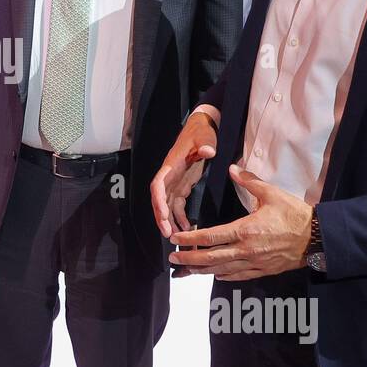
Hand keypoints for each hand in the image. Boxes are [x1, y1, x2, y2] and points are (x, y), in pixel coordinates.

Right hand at [150, 111, 217, 238]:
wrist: (202, 128)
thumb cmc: (201, 132)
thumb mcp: (204, 136)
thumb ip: (205, 144)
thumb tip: (208, 151)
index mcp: (171, 165)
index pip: (158, 184)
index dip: (158, 200)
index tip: (162, 214)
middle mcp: (169, 175)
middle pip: (159, 199)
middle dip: (161, 217)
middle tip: (167, 233)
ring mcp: (175, 181)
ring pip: (167, 205)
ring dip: (170, 221)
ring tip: (176, 237)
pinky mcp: (182, 185)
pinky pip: (177, 205)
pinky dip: (180, 217)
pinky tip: (187, 228)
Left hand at [168, 164, 312, 280]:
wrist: (318, 237)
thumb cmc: (295, 214)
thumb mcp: (272, 194)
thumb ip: (249, 182)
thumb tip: (232, 168)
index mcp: (245, 230)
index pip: (210, 237)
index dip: (190, 239)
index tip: (175, 240)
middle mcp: (246, 250)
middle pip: (211, 258)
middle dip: (189, 259)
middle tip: (173, 259)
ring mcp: (254, 263)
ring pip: (222, 270)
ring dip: (202, 270)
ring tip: (186, 270)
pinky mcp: (263, 270)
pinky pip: (239, 276)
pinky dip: (224, 276)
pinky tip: (215, 275)